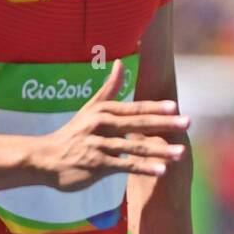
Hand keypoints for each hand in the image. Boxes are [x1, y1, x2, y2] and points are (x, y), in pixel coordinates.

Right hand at [31, 59, 190, 190]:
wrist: (45, 158)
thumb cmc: (73, 133)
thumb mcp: (90, 108)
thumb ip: (109, 88)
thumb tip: (121, 62)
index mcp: (104, 111)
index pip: (134, 108)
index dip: (155, 107)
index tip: (175, 107)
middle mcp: (103, 125)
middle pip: (139, 124)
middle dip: (165, 124)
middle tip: (188, 122)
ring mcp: (100, 145)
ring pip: (135, 147)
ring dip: (160, 150)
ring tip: (182, 153)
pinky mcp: (97, 164)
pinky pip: (125, 166)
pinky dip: (144, 168)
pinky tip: (162, 171)